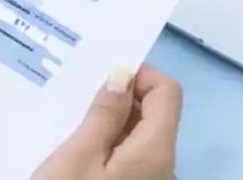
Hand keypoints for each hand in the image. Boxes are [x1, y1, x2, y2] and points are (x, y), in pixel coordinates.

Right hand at [34, 66, 182, 179]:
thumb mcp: (79, 157)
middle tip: (79, 99)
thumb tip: (123, 75)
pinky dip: (109, 148)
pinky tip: (79, 155)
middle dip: (121, 100)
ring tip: (73, 125)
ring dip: (111, 125)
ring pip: (140, 139)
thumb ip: (105, 114)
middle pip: (156, 116)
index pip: (169, 92)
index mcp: (157, 151)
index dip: (140, 75)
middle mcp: (164, 168)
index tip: (102, 77)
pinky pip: (131, 161)